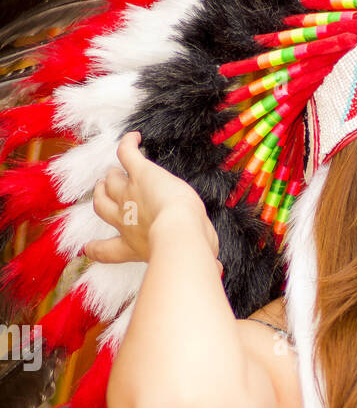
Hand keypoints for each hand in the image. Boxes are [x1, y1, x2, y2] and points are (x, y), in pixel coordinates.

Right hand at [84, 131, 219, 267]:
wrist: (180, 234)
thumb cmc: (188, 251)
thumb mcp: (194, 259)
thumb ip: (203, 262)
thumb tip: (219, 270)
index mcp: (134, 246)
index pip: (108, 251)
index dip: (95, 250)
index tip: (87, 248)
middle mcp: (125, 220)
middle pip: (102, 206)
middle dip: (101, 197)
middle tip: (105, 190)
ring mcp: (129, 194)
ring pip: (111, 180)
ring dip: (113, 174)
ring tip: (118, 168)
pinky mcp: (140, 173)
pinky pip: (127, 153)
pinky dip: (128, 144)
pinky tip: (134, 137)